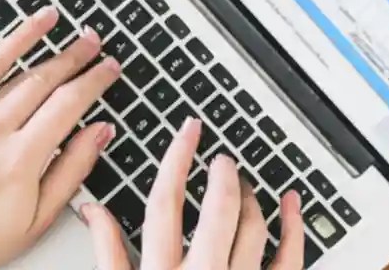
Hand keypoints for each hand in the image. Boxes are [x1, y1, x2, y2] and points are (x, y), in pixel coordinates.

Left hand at [0, 6, 121, 269]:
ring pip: (21, 72)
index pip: (68, 105)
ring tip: (76, 36)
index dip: (94, 81)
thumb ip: (74, 169)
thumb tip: (100, 132)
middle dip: (78, 58)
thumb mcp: (41, 216)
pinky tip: (32, 27)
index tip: (109, 69)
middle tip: (97, 44)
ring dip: (52, 50)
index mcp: (21, 160)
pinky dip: (12, 43)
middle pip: (47, 82)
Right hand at [83, 118, 304, 269]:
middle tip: (221, 157)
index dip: (177, 159)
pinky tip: (292, 204)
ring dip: (251, 197)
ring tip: (244, 183)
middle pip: (216, 207)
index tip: (189, 131)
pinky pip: (290, 258)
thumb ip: (107, 253)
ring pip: (252, 227)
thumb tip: (93, 210)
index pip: (165, 202)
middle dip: (221, 172)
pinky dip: (294, 226)